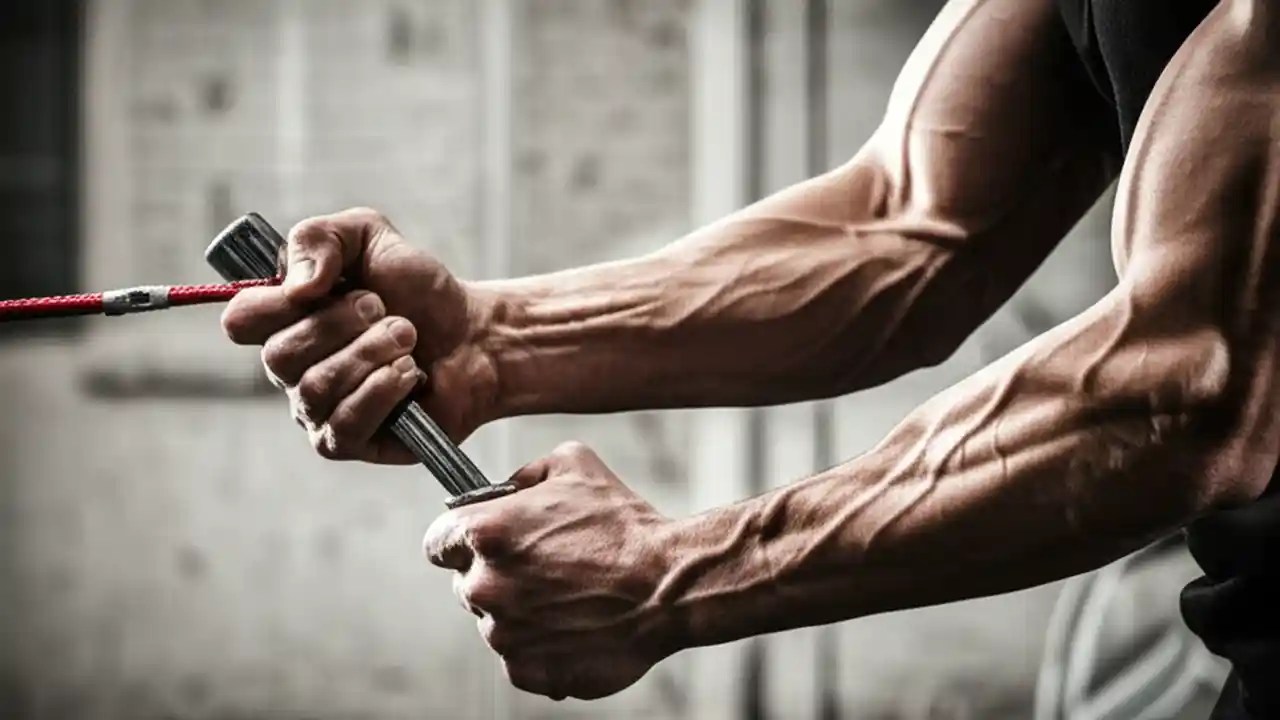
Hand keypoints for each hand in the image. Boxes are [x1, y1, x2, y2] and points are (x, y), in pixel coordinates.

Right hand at [221, 207, 499, 462]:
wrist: (476, 335)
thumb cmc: (419, 291)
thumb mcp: (369, 236)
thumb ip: (318, 238)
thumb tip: (296, 287)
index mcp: (285, 320)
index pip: (241, 320)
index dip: (278, 302)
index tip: (330, 284)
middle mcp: (293, 369)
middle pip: (279, 355)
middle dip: (342, 325)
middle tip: (388, 312)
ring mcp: (318, 410)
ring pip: (316, 389)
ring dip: (372, 353)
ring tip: (408, 338)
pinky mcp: (351, 442)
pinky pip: (343, 425)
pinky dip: (382, 391)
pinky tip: (411, 375)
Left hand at [423, 442, 676, 699]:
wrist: (667, 585)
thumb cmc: (623, 525)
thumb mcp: (573, 465)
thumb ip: (525, 474)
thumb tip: (508, 489)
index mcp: (484, 533)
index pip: (437, 542)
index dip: (459, 539)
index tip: (483, 542)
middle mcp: (485, 585)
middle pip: (467, 582)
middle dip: (497, 574)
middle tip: (544, 566)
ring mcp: (503, 635)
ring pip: (495, 622)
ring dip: (520, 611)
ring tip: (569, 596)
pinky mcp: (527, 671)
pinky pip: (519, 658)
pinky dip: (541, 646)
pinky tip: (575, 624)